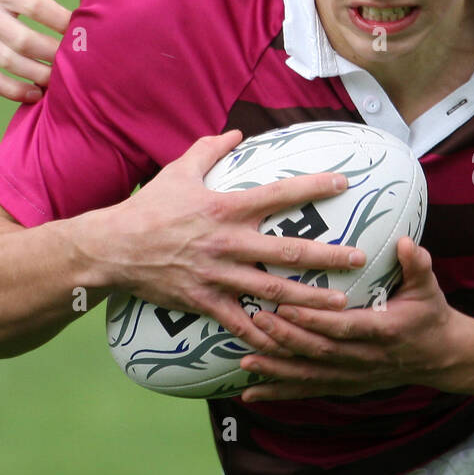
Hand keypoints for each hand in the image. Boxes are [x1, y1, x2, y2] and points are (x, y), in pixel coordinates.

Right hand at [0, 0, 71, 100]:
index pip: (36, 6)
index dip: (62, 20)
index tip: (82, 29)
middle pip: (24, 40)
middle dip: (55, 52)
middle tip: (79, 59)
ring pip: (9, 62)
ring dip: (39, 74)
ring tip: (63, 79)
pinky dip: (12, 91)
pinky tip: (35, 94)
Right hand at [84, 131, 366, 355]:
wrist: (113, 248)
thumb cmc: (150, 207)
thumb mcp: (180, 170)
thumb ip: (211, 149)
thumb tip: (238, 131)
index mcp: (227, 206)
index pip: (279, 193)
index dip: (314, 186)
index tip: (345, 182)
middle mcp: (228, 242)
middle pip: (287, 251)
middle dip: (327, 256)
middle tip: (360, 258)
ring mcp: (218, 275)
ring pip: (272, 291)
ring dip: (310, 299)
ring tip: (342, 306)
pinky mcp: (204, 302)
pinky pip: (240, 322)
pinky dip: (264, 334)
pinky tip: (289, 342)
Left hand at [238, 237, 473, 401]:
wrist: (441, 357)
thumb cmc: (430, 314)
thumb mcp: (428, 287)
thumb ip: (416, 264)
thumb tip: (405, 241)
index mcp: (384, 331)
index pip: (343, 326)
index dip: (315, 320)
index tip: (287, 305)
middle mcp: (366, 358)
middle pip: (319, 351)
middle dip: (286, 337)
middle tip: (256, 318)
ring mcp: (354, 376)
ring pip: (310, 375)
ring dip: (278, 369)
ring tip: (246, 360)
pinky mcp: (346, 385)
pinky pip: (310, 390)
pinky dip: (281, 393)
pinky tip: (252, 394)